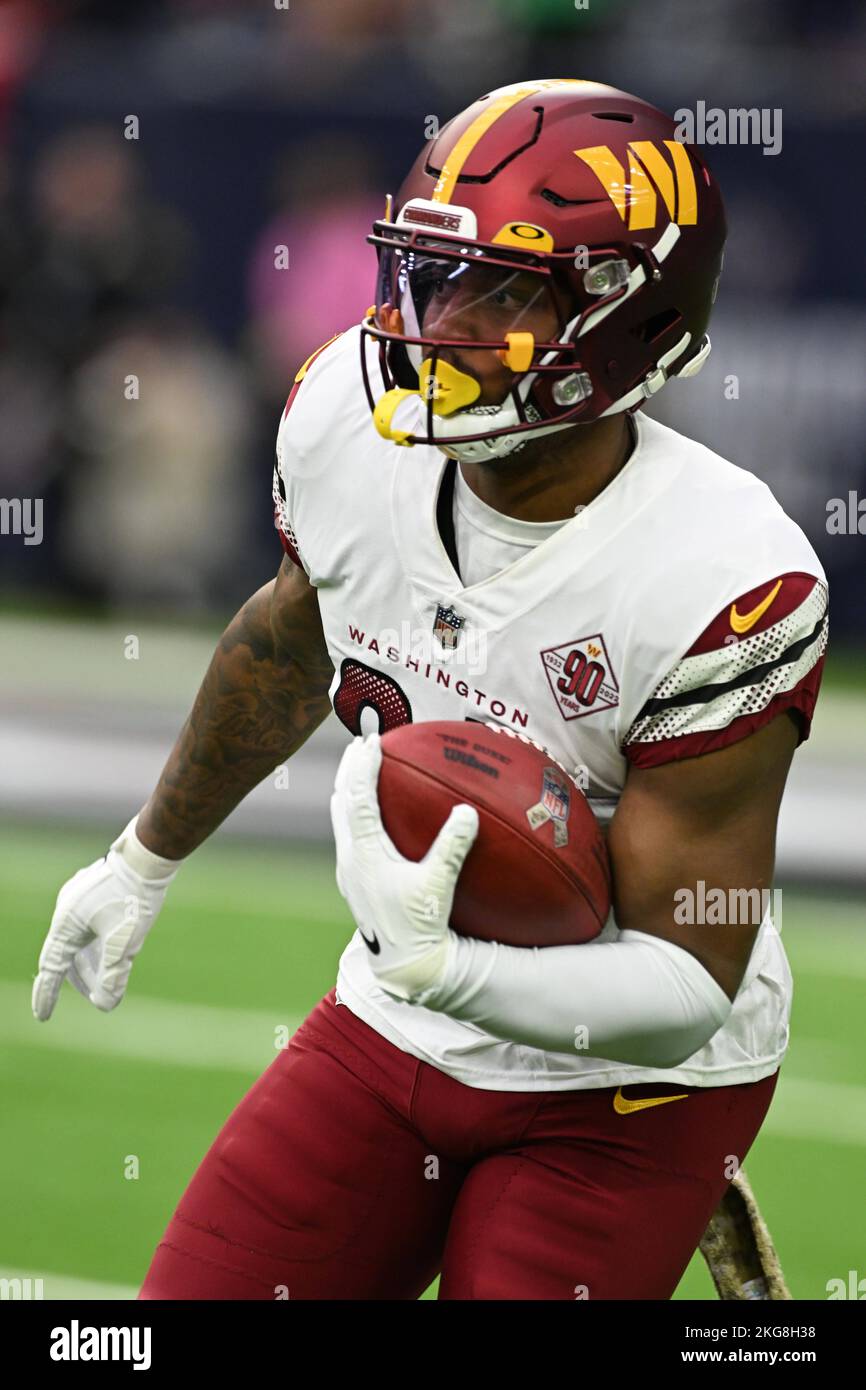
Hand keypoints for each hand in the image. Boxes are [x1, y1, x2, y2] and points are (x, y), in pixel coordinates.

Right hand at [32, 816, 179, 1019]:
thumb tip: (105, 1005)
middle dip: (80, 979)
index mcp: (66, 923)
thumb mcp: (124, 942)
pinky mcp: (93, 891)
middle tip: (96, 997)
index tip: (43, 1017)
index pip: (53, 967)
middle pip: (66, 954)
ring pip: (78, 938)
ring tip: (107, 977)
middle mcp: (66, 910)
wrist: (147, 856)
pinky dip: (96, 942)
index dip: (47, 994)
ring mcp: (78, 898)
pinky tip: (112, 948)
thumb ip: (113, 975)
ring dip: (90, 960)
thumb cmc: (134, 898)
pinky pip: (88, 924)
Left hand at [330, 734, 478, 1003]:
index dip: (364, 767)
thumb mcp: (439, 885)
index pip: (359, 799)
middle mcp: (350, 859)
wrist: (402, 966)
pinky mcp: (355, 882)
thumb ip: (453, 847)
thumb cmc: (421, 926)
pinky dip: (354, 814)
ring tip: (356, 771)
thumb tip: (467, 811)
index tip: (371, 741)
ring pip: (341, 819)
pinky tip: (368, 816)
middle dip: (349, 771)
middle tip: (359, 744)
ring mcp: (349, 871)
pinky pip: (349, 836)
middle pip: (342, 802)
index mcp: (365, 854)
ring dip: (348, 791)